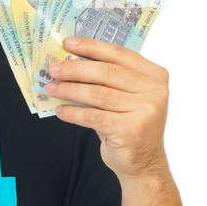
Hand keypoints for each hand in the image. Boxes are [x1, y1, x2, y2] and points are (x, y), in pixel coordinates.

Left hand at [45, 36, 169, 179]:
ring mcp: (144, 110)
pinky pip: (93, 116)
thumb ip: (110, 80)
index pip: (119, 54)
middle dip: (75, 69)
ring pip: (97, 94)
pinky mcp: (130, 129)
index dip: (92, 47)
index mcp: (155, 76)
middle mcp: (154, 91)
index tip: (68, 43)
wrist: (144, 162)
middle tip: (54, 68)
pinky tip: (60, 110)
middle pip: (106, 72)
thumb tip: (72, 62)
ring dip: (69, 90)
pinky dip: (73, 112)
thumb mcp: (127, 97)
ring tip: (51, 88)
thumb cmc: (129, 125)